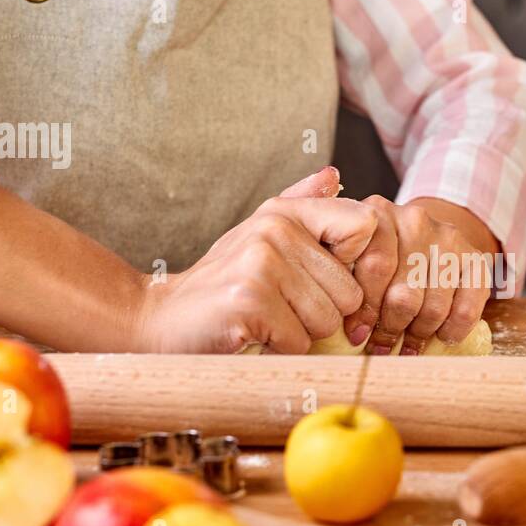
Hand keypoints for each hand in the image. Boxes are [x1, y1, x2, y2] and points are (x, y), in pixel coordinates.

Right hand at [135, 169, 377, 352]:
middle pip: (350, 291)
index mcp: (286, 212)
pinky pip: (299, 342)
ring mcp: (262, 263)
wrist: (160, 318)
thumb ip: (301, 204)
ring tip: (267, 319)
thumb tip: (334, 176)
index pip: (365, 225)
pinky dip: (279, 349)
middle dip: (323, 314)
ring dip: (301, 334)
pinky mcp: (250, 301)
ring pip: (327, 320)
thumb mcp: (259, 236)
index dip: (359, 267)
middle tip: (283, 309)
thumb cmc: (222, 284)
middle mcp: (276, 229)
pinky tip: (253, 333)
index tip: (329, 284)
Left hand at [342, 196, 496, 354]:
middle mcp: (415, 220)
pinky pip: (466, 308)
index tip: (356, 334)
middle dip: (390, 328)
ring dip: (418, 334)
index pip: (374, 267)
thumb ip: (337, 272)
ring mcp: (448, 238)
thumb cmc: (378, 254)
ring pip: (433, 306)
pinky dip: (453, 330)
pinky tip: (441, 337)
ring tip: (407, 347)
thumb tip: (333, 322)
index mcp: (377, 214)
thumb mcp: (350, 251)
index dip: (364, 309)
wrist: (425, 237)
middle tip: (380, 347)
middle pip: (404, 293)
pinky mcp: (476, 258)